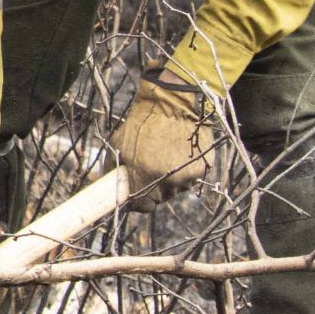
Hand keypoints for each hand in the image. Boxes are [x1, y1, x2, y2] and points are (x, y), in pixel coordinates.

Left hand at [116, 75, 213, 209]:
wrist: (169, 106)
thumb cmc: (140, 125)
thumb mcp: (119, 147)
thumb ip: (115, 172)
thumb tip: (112, 189)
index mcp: (145, 177)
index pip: (143, 206)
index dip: (138, 202)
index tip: (135, 195)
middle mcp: (168, 180)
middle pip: (160, 198)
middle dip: (153, 188)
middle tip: (150, 169)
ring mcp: (187, 175)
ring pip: (176, 189)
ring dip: (170, 179)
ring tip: (164, 156)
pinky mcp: (202, 169)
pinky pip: (190, 178)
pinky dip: (184, 170)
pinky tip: (178, 153)